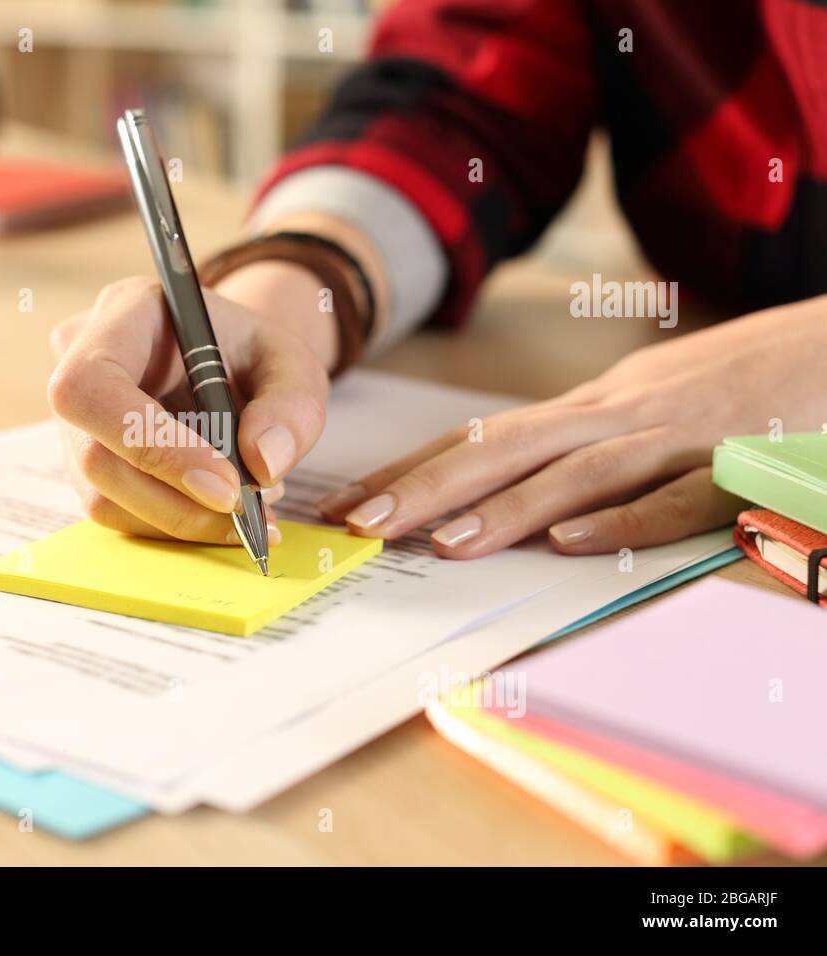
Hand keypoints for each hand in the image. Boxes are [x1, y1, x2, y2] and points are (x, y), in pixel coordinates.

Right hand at [48, 270, 331, 543]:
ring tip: (247, 505)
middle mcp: (78, 364)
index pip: (92, 384)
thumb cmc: (253, 353)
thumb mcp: (292, 361)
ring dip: (181, 519)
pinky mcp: (84, 465)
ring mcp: (74, 421)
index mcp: (123, 314)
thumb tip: (263, 464)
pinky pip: (117, 512)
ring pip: (103, 497)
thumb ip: (291, 405)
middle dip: (177, 501)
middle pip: (95, 457)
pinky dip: (174, 524)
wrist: (230, 363)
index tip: (225, 485)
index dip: (149, 442)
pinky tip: (218, 509)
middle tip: (249, 512)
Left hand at [318, 296, 826, 557]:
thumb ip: (584, 445)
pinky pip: (677, 498)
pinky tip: (571, 544)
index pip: (481, 440)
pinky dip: (624, 520)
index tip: (349, 503)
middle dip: (427, 487)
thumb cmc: (740, 381)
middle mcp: (619, 415)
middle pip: (506, 450)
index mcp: (592, 408)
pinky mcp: (738, 463)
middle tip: (359, 523)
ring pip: (577, 473)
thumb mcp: (647, 407)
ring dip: (507, 508)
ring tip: (440, 543)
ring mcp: (677, 437)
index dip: (411, 471)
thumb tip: (512, 486)